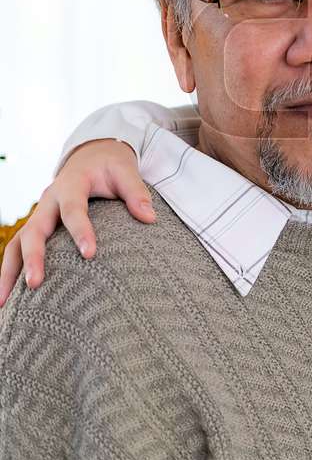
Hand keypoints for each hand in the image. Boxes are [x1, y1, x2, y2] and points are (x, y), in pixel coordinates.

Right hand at [0, 139, 153, 304]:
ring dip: (9, 272)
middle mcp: (48, 201)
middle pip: (33, 230)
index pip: (73, 209)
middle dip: (33, 258)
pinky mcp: (37, 227)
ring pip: (16, 243)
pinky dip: (10, 271)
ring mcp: (39, 215)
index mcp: (71, 185)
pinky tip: (8, 297)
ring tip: (4, 303)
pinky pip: (17, 249)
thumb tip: (150, 218)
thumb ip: (137, 193)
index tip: (90, 254)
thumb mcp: (126, 171)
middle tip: (36, 284)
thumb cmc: (110, 167)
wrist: (91, 156)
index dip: (80, 230)